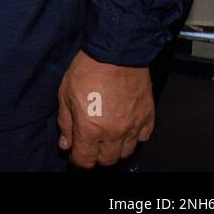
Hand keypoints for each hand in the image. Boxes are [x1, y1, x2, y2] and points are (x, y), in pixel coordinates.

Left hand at [56, 49, 153, 167]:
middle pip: (106, 160)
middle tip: (90, 143)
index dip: (78, 160)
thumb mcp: (65, 94)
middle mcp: (114, 133)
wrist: (117, 52)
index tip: (75, 154)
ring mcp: (133, 126)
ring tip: (107, 135)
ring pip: (125, 152)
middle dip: (96, 156)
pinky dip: (133, 138)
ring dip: (115, 148)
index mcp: (90, 128)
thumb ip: (66, 123)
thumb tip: (65, 145)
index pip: (85, 160)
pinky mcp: (147, 117)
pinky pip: (142, 138)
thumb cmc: (88, 70)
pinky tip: (125, 127)